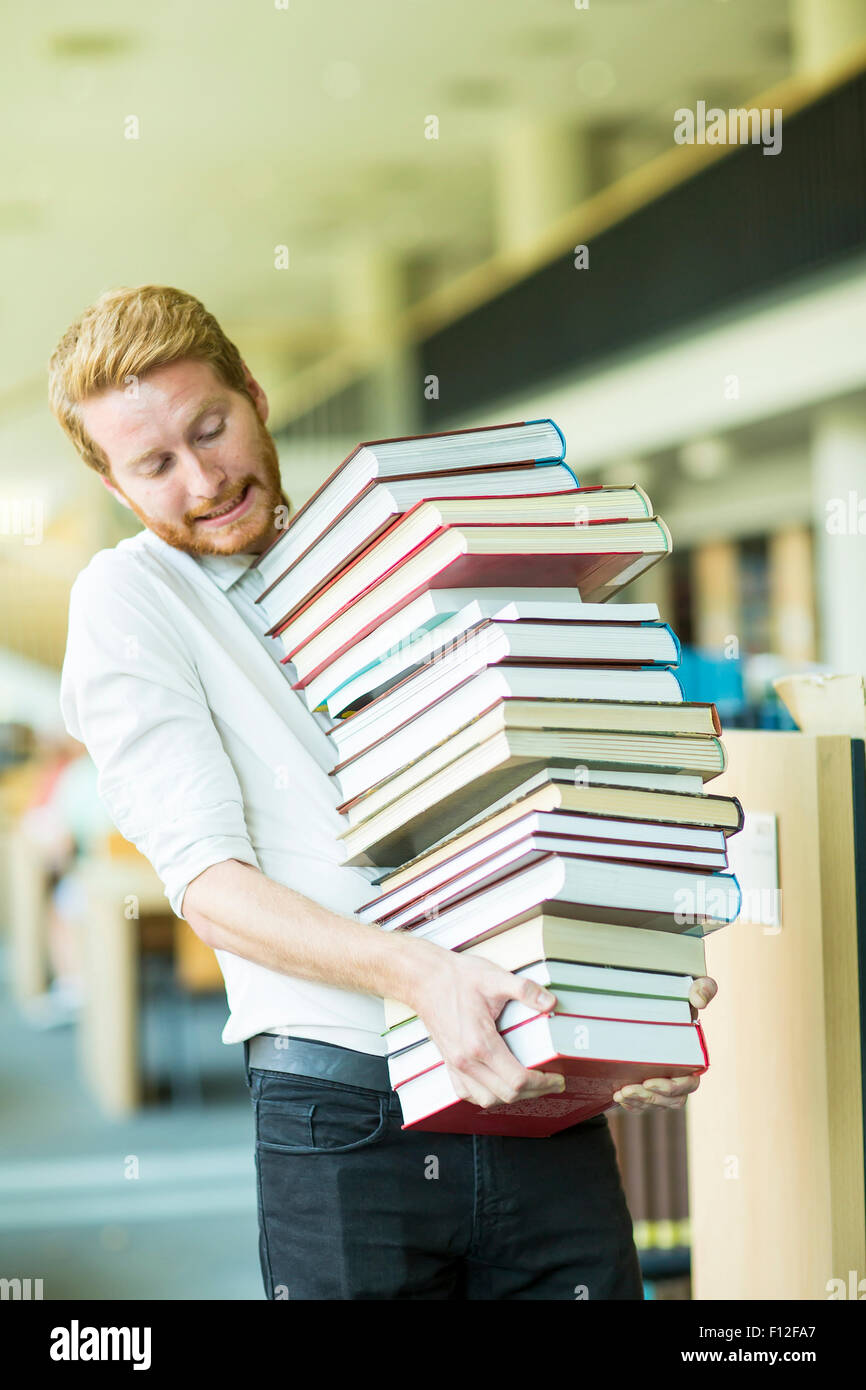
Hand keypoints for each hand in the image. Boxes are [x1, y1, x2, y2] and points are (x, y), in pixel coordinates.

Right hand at [408, 946, 564, 1110]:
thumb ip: (525, 990)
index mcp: (480, 1043)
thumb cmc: (457, 979)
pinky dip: (486, 1095)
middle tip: (550, 1082)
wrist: (424, 979)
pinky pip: (467, 1093)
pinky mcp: (449, 1063)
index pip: (517, 1079)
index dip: (542, 1083)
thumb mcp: (495, 978)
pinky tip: (498, 1084)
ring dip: (511, 1097)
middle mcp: (466, 1060)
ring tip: (528, 1085)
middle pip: (506, 1094)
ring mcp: (455, 1064)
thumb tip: (550, 1002)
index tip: (556, 1078)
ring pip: (486, 1100)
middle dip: (534, 1092)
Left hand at [612, 975, 717, 1112]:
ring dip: (640, 1102)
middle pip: (672, 1099)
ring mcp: (666, 1083)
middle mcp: (682, 1076)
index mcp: (694, 1059)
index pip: (689, 1083)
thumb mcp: (689, 990)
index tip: (650, 1081)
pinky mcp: (651, 1086)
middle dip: (651, 1097)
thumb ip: (703, 988)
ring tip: (620, 1093)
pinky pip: (645, 1104)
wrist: (652, 1005)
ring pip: (657, 1103)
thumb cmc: (677, 999)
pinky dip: (633, 1104)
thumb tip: (699, 1000)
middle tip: (629, 1089)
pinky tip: (618, 1096)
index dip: (672, 1087)